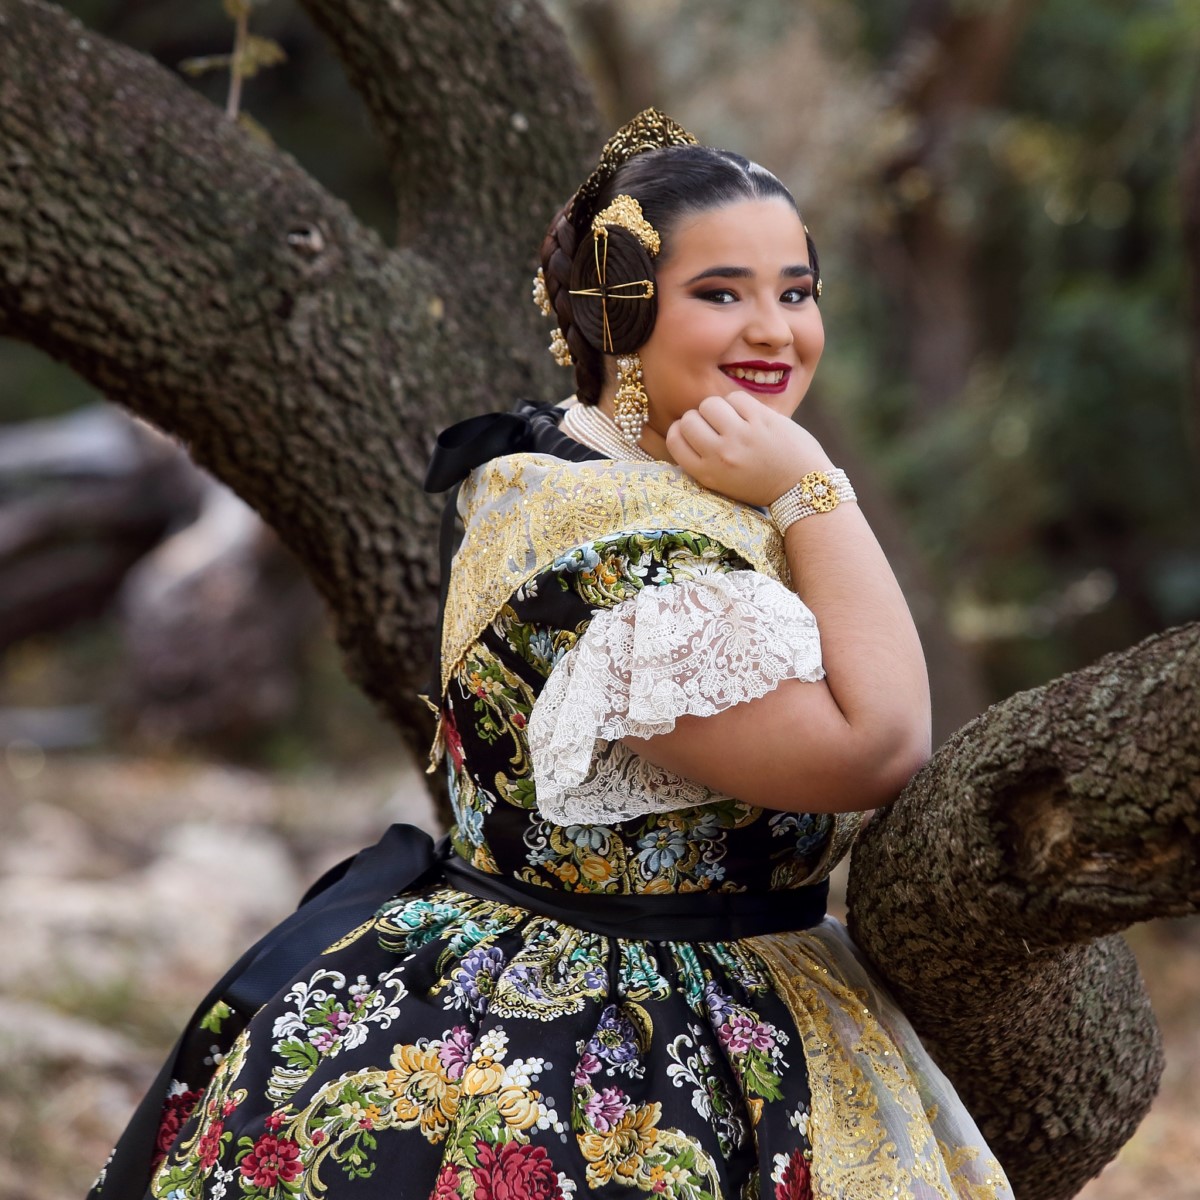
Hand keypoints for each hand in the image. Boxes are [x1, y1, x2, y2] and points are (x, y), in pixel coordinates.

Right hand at [664, 391, 833, 506]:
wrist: (802, 489)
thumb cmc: (762, 485)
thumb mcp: (724, 482)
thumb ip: (706, 458)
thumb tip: (691, 425)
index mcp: (707, 473)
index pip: (674, 439)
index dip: (681, 430)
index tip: (694, 431)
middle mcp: (720, 454)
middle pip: (689, 419)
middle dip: (699, 418)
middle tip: (716, 425)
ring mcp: (741, 436)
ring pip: (709, 404)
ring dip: (719, 407)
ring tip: (733, 418)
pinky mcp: (761, 420)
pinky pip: (736, 397)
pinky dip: (740, 403)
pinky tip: (750, 415)